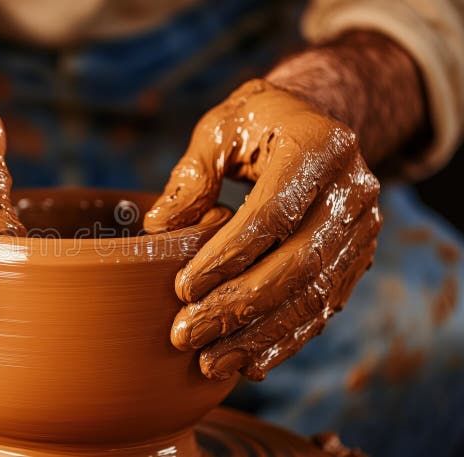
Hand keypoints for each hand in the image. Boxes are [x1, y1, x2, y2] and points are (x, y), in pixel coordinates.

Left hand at [145, 79, 381, 380]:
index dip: (226, 257)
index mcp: (320, 147)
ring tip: (209, 362)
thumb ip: (191, 176)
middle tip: (186, 334)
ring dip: (259, 335)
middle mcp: (354, 190)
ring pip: (314, 296)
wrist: (311, 124)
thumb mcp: (218, 131)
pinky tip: (249, 363)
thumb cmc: (254, 125)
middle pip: (298, 264)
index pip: (272, 214)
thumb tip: (158, 227)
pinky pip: (325, 307)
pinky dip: (286, 339)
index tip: (182, 288)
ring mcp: (362, 228)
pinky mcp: (358, 257)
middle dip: (238, 306)